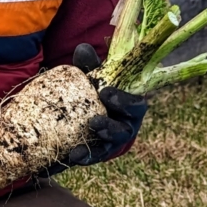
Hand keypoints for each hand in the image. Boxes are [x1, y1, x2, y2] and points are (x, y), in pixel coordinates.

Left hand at [65, 44, 147, 165]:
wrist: (89, 108)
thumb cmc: (97, 88)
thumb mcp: (95, 76)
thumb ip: (91, 64)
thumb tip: (82, 49)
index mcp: (131, 107)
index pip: (136, 105)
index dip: (124, 101)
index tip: (105, 93)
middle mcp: (125, 126)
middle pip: (124, 132)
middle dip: (110, 129)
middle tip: (94, 123)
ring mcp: (111, 143)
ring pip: (108, 149)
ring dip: (94, 150)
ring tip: (77, 152)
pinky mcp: (97, 152)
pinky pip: (91, 157)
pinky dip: (82, 157)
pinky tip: (70, 157)